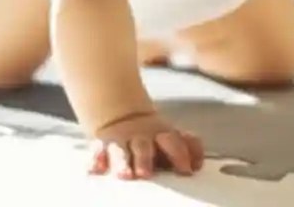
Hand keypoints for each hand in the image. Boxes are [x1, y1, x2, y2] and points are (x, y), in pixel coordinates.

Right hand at [88, 111, 204, 179]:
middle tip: (146, 174)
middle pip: (144, 146)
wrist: (123, 117)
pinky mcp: (102, 147)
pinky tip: (96, 170)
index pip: (174, 142)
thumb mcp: (172, 138)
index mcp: (162, 136)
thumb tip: (197, 163)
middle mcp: (141, 138)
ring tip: (124, 175)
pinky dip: (96, 160)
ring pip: (121, 152)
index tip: (185, 170)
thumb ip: (189, 147)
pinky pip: (97, 153)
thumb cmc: (154, 138)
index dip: (180, 155)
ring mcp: (121, 142)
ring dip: (122, 163)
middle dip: (144, 159)